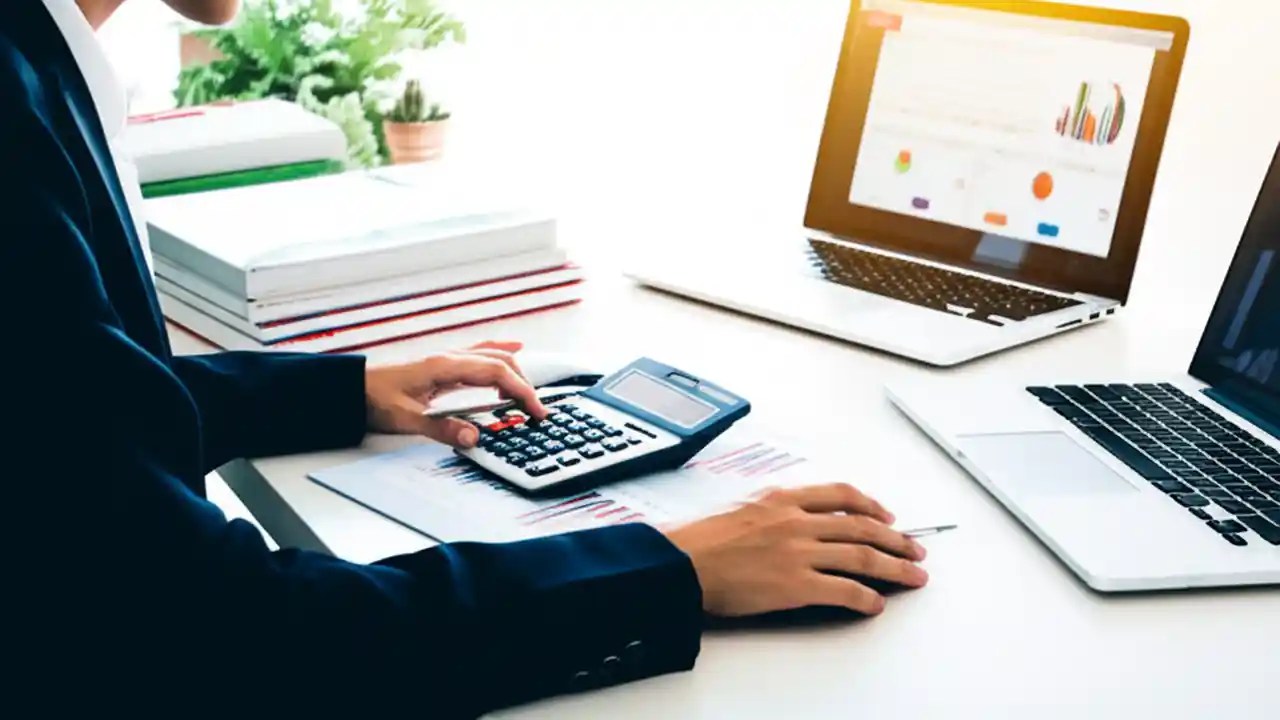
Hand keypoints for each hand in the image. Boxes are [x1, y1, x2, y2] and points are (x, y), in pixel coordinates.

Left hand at [365, 341, 547, 447]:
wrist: (349, 388)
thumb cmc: (373, 398)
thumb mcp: (405, 419)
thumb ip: (441, 428)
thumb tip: (473, 437)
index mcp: (445, 366)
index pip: (496, 372)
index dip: (522, 390)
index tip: (537, 410)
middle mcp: (449, 357)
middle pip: (500, 362)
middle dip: (524, 384)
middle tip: (537, 410)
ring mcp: (446, 358)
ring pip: (492, 356)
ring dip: (515, 371)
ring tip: (530, 391)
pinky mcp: (441, 365)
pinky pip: (479, 352)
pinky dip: (500, 352)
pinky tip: (512, 348)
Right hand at [663, 484, 928, 616]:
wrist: (683, 563)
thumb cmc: (701, 541)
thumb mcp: (742, 508)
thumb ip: (774, 511)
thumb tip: (796, 521)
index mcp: (783, 499)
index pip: (841, 496)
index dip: (871, 505)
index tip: (886, 515)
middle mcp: (797, 521)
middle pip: (862, 527)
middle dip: (896, 539)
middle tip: (914, 548)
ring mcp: (799, 552)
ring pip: (863, 557)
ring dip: (895, 568)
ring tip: (912, 576)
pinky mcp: (796, 584)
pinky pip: (844, 590)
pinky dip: (866, 597)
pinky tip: (875, 604)